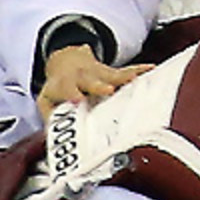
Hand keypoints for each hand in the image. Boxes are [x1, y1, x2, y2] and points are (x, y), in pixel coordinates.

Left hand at [35, 44, 152, 119]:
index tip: (78, 100)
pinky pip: (126, 72)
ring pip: (110, 75)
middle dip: (99, 85)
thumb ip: (51, 118)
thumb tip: (53, 138)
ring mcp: (98, 74)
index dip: (72, 94)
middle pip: (90, 80)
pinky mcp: (111, 73)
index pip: (66, 89)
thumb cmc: (59, 88)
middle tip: (108, 90)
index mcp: (64, 84)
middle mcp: (82, 76)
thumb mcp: (48, 101)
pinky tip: (151, 69)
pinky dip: (139, 70)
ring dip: (123, 77)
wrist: (66, 61)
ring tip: (135, 79)